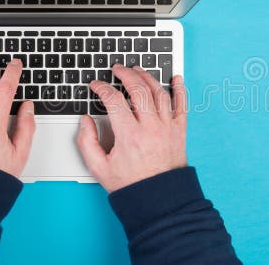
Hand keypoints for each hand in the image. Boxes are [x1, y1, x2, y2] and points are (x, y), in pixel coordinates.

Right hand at [76, 64, 187, 192]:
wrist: (158, 199)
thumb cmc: (131, 185)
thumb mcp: (98, 168)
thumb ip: (86, 142)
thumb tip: (85, 121)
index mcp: (129, 135)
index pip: (113, 100)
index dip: (102, 88)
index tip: (96, 85)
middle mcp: (150, 128)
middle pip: (138, 89)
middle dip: (125, 74)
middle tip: (117, 69)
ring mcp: (167, 128)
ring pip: (159, 93)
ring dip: (147, 77)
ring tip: (138, 69)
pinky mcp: (179, 131)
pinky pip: (182, 105)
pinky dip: (180, 90)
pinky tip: (177, 78)